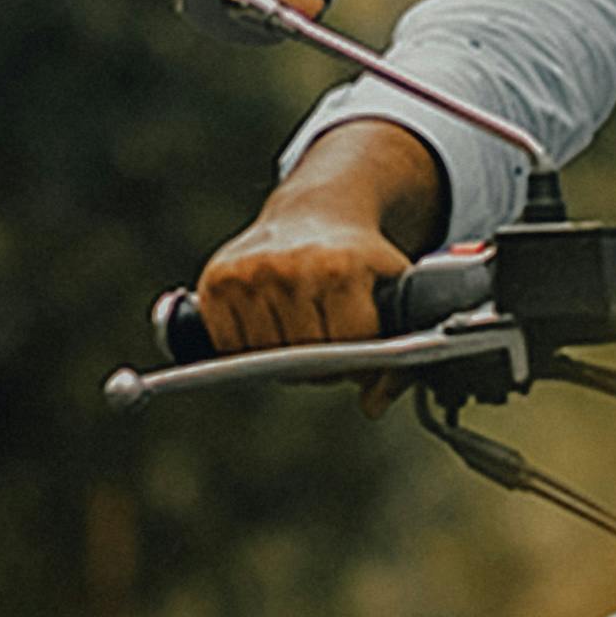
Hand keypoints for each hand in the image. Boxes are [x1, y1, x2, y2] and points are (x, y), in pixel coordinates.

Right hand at [192, 199, 414, 353]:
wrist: (317, 210)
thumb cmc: (358, 259)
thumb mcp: (393, 293)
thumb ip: (400, 357)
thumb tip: (372, 407)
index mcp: (338, 268)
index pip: (348, 346)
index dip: (359, 360)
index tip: (361, 347)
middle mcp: (288, 267)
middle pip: (305, 358)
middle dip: (321, 363)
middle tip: (329, 339)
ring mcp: (247, 274)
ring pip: (265, 357)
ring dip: (282, 358)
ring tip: (300, 329)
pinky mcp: (215, 281)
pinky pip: (229, 345)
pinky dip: (247, 348)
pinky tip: (269, 323)